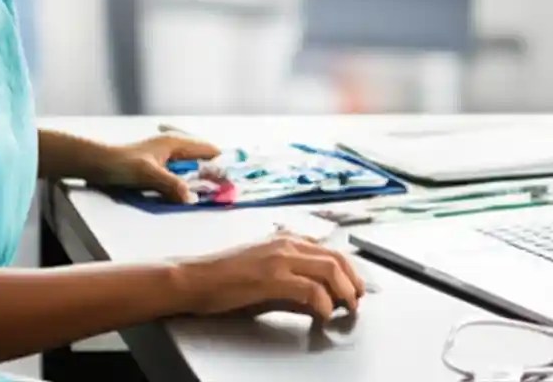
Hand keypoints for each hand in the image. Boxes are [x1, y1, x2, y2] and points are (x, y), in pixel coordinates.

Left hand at [94, 133, 219, 203]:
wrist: (97, 165)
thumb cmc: (121, 164)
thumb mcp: (148, 174)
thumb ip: (170, 184)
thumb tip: (190, 197)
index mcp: (175, 143)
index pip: (209, 150)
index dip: (221, 164)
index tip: (231, 181)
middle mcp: (174, 148)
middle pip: (202, 161)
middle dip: (212, 176)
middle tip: (222, 193)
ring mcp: (166, 159)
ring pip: (191, 171)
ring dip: (197, 183)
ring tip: (206, 197)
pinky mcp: (158, 169)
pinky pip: (179, 178)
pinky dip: (184, 187)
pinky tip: (184, 198)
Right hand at [176, 234, 365, 322]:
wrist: (194, 279)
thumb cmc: (224, 279)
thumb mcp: (265, 275)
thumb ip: (293, 283)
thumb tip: (319, 299)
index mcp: (285, 239)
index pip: (329, 250)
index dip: (348, 270)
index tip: (354, 287)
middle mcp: (286, 243)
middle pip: (336, 257)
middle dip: (353, 280)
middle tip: (357, 300)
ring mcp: (279, 257)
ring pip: (329, 268)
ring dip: (345, 290)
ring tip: (347, 307)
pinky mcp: (272, 276)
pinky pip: (310, 288)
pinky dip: (324, 303)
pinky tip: (324, 314)